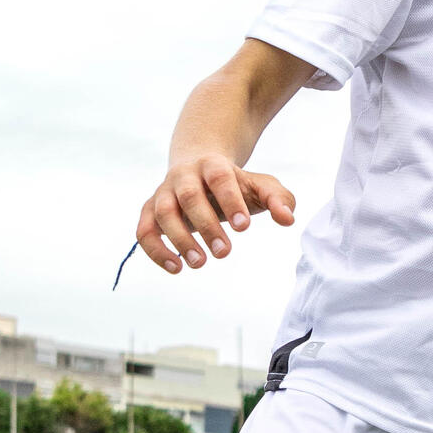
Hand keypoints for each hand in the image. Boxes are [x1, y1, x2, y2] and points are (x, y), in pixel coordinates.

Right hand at [136, 155, 296, 272]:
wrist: (198, 170)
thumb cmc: (234, 185)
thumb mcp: (260, 187)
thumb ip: (278, 199)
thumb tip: (288, 219)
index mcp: (212, 164)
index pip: (219, 177)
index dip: (230, 200)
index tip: (244, 228)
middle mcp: (183, 175)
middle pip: (189, 196)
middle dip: (206, 225)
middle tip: (225, 253)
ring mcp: (163, 192)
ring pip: (162, 212)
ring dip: (180, 239)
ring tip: (200, 264)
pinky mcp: (150, 211)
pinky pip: (144, 231)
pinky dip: (156, 251)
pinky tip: (176, 268)